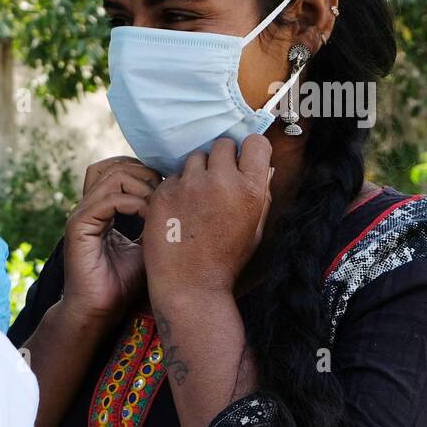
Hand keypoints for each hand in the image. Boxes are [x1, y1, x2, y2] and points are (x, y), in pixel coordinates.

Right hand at [61, 157, 159, 326]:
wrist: (99, 310)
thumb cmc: (123, 282)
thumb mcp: (148, 244)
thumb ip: (156, 219)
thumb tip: (184, 200)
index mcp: (102, 208)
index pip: (121, 170)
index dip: (148, 174)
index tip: (172, 191)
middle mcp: (89, 206)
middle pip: (116, 165)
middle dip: (147, 175)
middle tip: (167, 195)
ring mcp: (82, 214)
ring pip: (114, 176)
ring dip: (142, 187)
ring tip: (158, 206)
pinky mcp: (79, 226)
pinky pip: (109, 200)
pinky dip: (133, 204)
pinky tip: (147, 217)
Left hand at [142, 135, 272, 303]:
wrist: (190, 284)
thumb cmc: (227, 259)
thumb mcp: (256, 227)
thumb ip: (260, 194)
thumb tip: (262, 167)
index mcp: (250, 188)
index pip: (254, 142)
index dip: (249, 150)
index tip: (243, 160)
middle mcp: (220, 180)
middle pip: (222, 145)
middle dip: (222, 159)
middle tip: (218, 181)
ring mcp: (189, 184)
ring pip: (195, 157)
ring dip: (198, 171)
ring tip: (197, 197)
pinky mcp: (163, 192)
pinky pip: (173, 176)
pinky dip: (177, 187)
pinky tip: (179, 209)